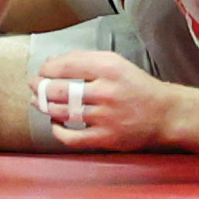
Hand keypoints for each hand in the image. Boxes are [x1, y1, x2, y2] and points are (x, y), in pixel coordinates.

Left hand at [29, 47, 170, 151]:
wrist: (165, 114)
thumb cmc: (136, 86)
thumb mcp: (116, 63)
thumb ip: (85, 60)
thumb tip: (52, 62)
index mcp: (109, 68)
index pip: (67, 64)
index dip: (48, 68)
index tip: (43, 71)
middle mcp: (106, 91)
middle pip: (60, 90)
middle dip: (40, 87)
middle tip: (34, 86)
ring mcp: (105, 117)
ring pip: (63, 112)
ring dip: (45, 107)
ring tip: (40, 103)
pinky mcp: (106, 138)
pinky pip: (72, 137)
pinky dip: (58, 131)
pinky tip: (55, 124)